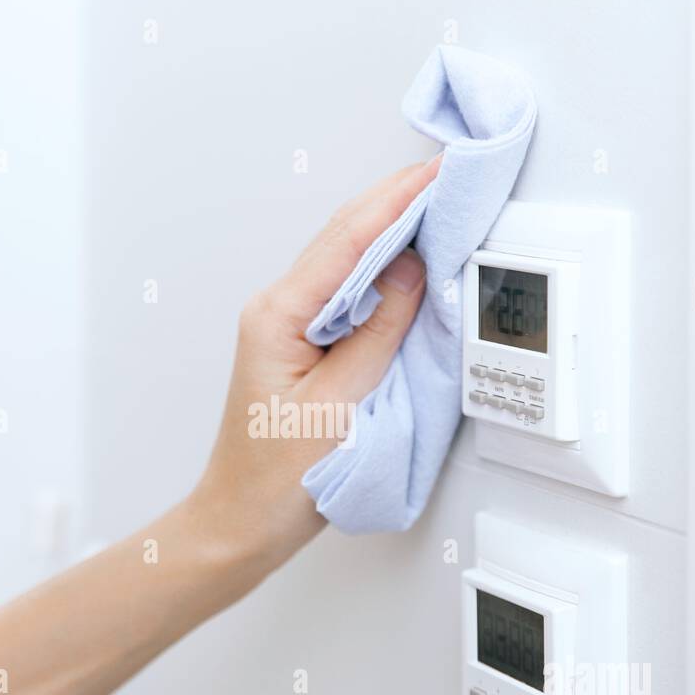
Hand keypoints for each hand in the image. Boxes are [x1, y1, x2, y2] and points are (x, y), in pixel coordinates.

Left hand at [189, 156, 440, 569]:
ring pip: (347, 261)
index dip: (398, 200)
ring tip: (440, 202)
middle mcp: (278, 309)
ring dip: (393, 230)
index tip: (440, 170)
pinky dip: (384, 269)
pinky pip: (349, 293)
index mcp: (278, 315)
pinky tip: (410, 261)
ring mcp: (289, 326)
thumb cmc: (277, 479)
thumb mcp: (339, 405)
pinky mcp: (306, 346)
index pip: (348, 240)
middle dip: (399, 201)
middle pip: (345, 237)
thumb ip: (378, 333)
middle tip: (451, 173)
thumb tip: (412, 268)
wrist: (243, 523)